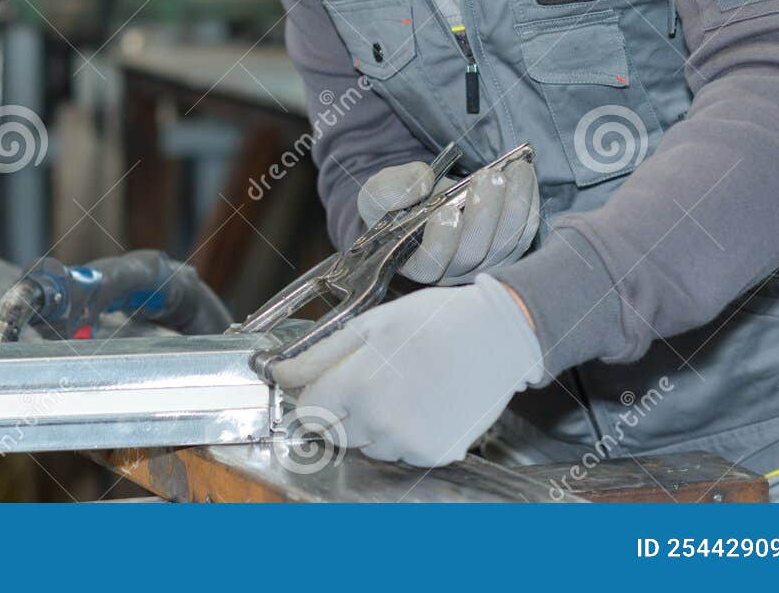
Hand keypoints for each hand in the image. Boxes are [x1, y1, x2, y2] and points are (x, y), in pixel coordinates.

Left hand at [270, 275, 545, 468]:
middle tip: (371, 380)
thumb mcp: (370, 325)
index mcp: (357, 385)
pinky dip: (404, 435)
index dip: (315, 394)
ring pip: (367, 446)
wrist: (498, 337)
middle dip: (342, 411)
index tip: (327, 384)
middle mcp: (380, 422)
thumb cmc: (436, 323)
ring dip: (373, 425)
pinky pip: (400, 454)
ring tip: (403, 388)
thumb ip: (319, 355)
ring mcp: (408, 443)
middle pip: (334, 433)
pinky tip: (422, 404)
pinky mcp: (433, 455)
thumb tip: (279, 373)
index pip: (309, 410)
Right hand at [356, 155, 540, 283]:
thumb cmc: (396, 203)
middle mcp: (452, 271)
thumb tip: (422, 183)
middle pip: (474, 253)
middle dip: (485, 213)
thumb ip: (390, 189)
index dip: (440, 242)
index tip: (445, 211)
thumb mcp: (378, 193)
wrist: (421, 202)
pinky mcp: (507, 249)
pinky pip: (523, 231)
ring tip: (512, 170)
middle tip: (489, 177)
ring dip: (513, 205)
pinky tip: (524, 173)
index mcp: (414, 263)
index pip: (429, 265)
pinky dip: (527, 201)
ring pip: (505, 243)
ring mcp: (484, 263)